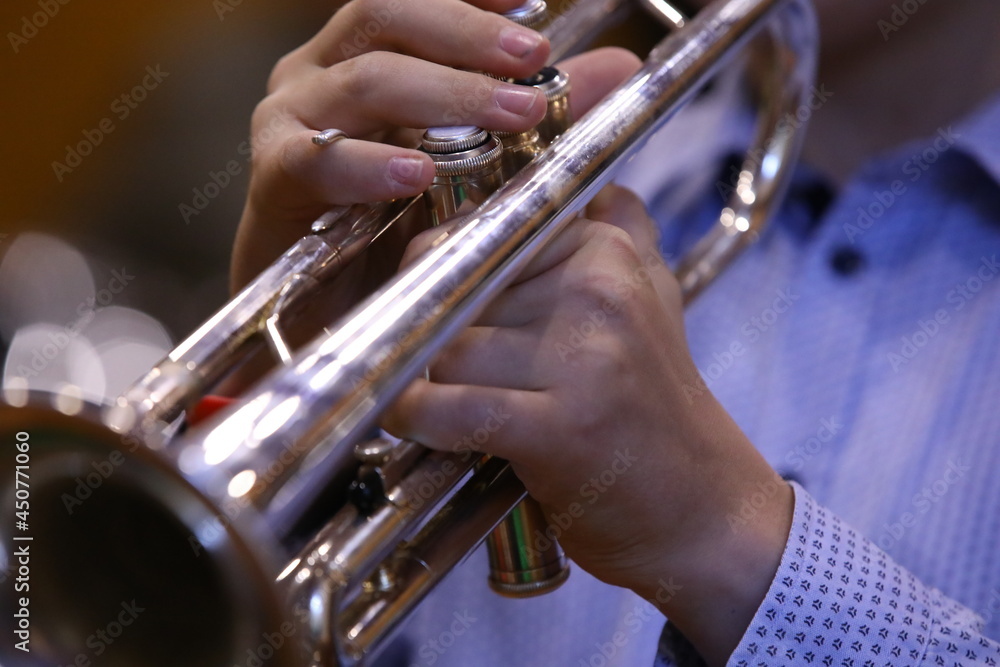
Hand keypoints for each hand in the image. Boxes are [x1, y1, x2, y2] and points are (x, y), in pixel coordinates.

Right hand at [231, 0, 639, 291]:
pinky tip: (418, 174)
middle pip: (387, 16)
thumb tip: (618, 68)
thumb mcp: (470, 160)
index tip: (534, 2)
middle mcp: (323, 71)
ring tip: (508, 115)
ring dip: (441, 93)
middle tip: (533, 60)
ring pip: (364, 80)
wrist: (325, 303)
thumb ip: (536, 112)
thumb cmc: (392, 221)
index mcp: (369, 54)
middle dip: (467, 34)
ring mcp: (293, 119)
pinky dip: (371, 167)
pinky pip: (319, 161)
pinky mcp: (274, 178)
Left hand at [383, 185, 793, 665]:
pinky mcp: (561, 426)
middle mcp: (597, 291)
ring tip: (440, 400)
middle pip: (454, 291)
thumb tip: (590, 184)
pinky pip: (449, 408)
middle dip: (430, 333)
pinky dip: (417, 420)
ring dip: (423, 381)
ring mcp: (584, 358)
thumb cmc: (657, 408)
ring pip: (444, 347)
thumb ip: (622, 231)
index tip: (439, 309)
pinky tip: (415, 425)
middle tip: (434, 366)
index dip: (441, 274)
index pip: (480, 234)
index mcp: (607, 252)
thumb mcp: (654, 299)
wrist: (705, 508)